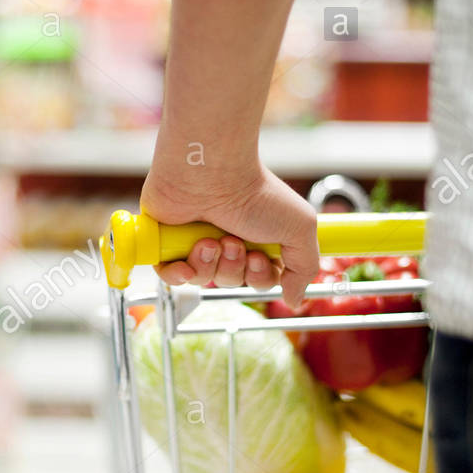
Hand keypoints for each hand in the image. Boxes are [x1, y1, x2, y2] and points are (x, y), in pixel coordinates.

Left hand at [140, 157, 318, 307]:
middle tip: (232, 242)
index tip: (258, 258)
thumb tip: (296, 301)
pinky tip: (185, 261)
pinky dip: (178, 274)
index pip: (259, 279)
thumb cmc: (256, 193)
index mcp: (257, 238)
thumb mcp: (300, 229)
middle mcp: (227, 239)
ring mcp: (196, 240)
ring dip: (208, 265)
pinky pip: (170, 276)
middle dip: (232, 268)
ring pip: (202, 280)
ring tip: (208, 240)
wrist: (213, 171)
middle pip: (231, 281)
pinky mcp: (168, 241)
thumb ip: (304, 269)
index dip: (259, 277)